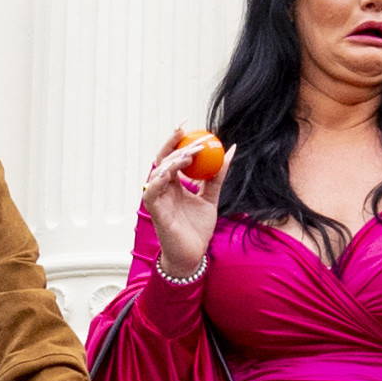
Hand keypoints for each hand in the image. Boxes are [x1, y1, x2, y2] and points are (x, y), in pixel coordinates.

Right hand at [140, 129, 221, 278]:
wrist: (194, 255)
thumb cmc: (198, 229)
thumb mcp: (212, 197)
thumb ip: (218, 175)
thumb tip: (230, 150)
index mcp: (174, 184)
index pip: (173, 156)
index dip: (177, 140)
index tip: (188, 125)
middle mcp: (163, 189)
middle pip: (162, 159)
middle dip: (172, 144)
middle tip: (186, 132)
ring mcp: (158, 199)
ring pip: (157, 173)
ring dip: (171, 161)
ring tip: (188, 154)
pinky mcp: (155, 212)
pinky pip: (151, 193)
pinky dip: (158, 181)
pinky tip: (169, 172)